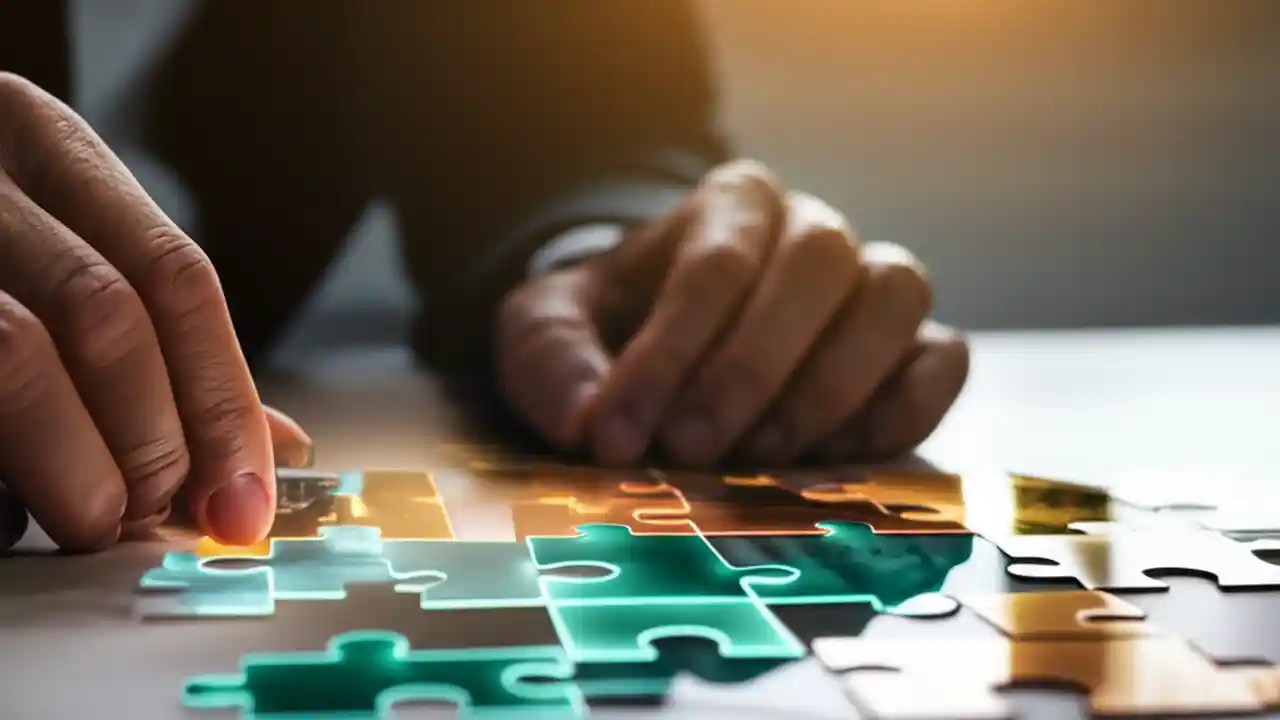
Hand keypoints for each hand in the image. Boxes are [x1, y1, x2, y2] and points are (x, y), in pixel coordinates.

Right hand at [0, 74, 306, 551]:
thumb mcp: (61, 247)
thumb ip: (162, 341)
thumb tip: (279, 448)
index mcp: (42, 140)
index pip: (173, 274)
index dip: (221, 401)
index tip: (246, 499)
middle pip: (105, 312)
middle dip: (150, 437)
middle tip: (154, 512)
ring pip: (17, 353)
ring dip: (74, 465)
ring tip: (91, 517)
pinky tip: (10, 505)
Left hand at [497, 160, 968, 467]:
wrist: (661, 348)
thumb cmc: (608, 333)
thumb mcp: (549, 334)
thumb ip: (554, 363)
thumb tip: (586, 419)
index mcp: (729, 204)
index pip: (714, 261)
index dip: (667, 353)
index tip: (616, 435)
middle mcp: (811, 229)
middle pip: (816, 265)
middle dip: (749, 368)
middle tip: (689, 450)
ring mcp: (870, 283)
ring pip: (892, 298)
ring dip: (830, 385)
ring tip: (762, 458)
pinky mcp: (914, 345)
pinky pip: (942, 359)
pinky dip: (905, 408)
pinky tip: (838, 458)